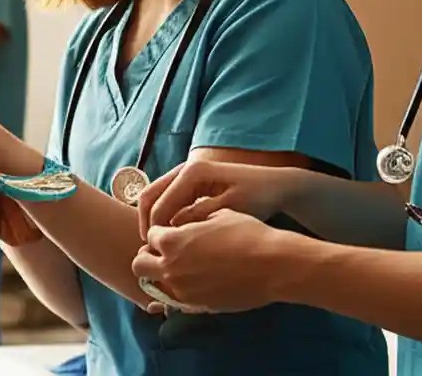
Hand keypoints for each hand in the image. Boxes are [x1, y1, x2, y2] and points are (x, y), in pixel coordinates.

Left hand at [131, 210, 297, 314]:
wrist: (274, 265)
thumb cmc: (248, 234)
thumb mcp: (217, 214)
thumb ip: (192, 219)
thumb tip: (182, 220)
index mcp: (171, 241)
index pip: (150, 235)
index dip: (161, 232)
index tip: (172, 232)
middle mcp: (170, 267)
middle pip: (139, 263)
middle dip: (149, 256)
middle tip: (167, 252)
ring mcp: (182, 290)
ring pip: (153, 286)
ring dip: (160, 275)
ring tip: (180, 268)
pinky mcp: (197, 306)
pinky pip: (174, 301)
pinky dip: (176, 292)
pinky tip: (194, 283)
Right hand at [137, 160, 300, 239]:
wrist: (275, 185)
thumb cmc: (257, 197)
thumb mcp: (229, 210)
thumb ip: (199, 218)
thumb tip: (172, 230)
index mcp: (193, 173)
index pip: (159, 204)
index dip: (154, 231)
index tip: (157, 253)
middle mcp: (185, 169)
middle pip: (149, 196)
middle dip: (147, 224)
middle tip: (151, 249)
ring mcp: (186, 173)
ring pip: (155, 197)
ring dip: (153, 220)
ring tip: (159, 246)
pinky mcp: (191, 181)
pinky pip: (167, 198)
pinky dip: (164, 216)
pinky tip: (171, 236)